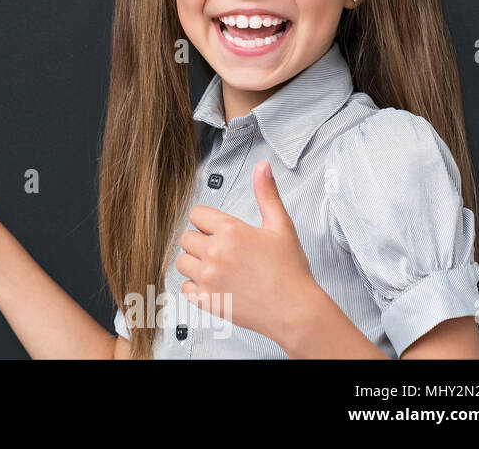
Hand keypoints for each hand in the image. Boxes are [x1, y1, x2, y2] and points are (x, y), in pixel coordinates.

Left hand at [175, 160, 320, 341]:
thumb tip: (263, 167)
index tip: (219, 230)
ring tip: (217, 267)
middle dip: (201, 241)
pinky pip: (186, 289)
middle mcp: (214, 253)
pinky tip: (215, 286)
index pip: (196, 215)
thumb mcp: (281, 226)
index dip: (207, 221)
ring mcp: (208, 278)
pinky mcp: (206, 300)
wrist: (295, 310)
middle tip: (222, 250)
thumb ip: (267, 194)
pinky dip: (196, 288)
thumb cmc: (290, 271)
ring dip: (195, 263)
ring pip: (182, 262)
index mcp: (230, 231)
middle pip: (186, 238)